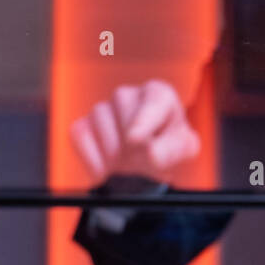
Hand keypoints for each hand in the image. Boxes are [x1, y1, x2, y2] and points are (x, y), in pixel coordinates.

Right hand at [69, 79, 200, 185]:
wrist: (147, 165)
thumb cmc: (169, 149)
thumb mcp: (184, 151)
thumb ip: (172, 150)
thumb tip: (151, 152)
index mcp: (158, 95)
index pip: (152, 101)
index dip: (142, 120)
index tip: (135, 139)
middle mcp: (128, 95)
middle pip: (122, 107)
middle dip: (131, 141)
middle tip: (141, 160)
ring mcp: (102, 109)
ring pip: (100, 123)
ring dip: (114, 154)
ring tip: (127, 163)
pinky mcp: (83, 126)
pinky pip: (80, 136)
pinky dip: (93, 159)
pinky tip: (107, 169)